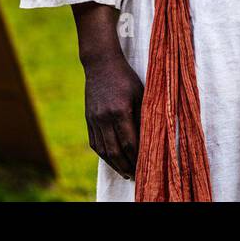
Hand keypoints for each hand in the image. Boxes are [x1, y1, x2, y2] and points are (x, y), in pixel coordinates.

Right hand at [83, 50, 144, 178]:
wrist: (101, 64)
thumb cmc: (125, 77)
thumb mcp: (140, 92)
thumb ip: (144, 115)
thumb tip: (150, 137)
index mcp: (120, 111)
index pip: (130, 142)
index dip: (138, 157)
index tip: (146, 165)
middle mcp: (104, 118)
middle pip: (116, 151)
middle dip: (127, 166)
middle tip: (136, 176)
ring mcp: (94, 120)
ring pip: (104, 150)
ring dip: (115, 164)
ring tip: (125, 172)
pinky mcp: (88, 119)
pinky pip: (95, 143)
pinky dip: (104, 154)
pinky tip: (112, 160)